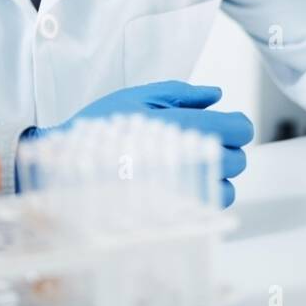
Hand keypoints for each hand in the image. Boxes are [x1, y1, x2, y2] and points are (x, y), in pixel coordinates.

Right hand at [23, 81, 253, 207]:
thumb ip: (183, 93)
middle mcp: (186, 159)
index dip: (234, 125)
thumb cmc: (100, 127)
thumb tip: (217, 95)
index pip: (239, 129)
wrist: (66, 165)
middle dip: (225, 150)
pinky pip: (207, 207)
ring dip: (216, 176)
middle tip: (195, 144)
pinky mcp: (172, 212)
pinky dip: (203, 195)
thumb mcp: (138, 96)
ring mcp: (180, 190)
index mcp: (181, 126)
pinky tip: (181, 183)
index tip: (220, 125)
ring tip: (188, 166)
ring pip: (228, 188)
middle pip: (238, 159)